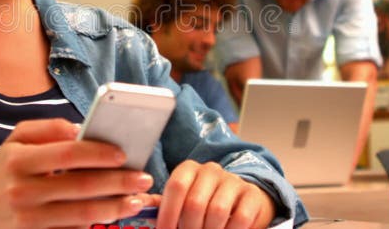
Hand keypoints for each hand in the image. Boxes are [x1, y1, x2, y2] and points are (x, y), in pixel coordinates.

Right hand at [0, 118, 153, 228]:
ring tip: (136, 201)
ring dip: (114, 209)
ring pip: (80, 216)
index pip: (67, 154)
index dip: (99, 153)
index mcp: (19, 161)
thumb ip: (48, 128)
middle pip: (80, 187)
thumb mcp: (16, 140)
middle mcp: (22, 192)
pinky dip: (93, 228)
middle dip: (118, 183)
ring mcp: (27, 221)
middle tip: (144, 179)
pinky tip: (112, 219)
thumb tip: (81, 129)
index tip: (124, 154)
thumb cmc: (4, 169)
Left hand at [156, 160, 275, 228]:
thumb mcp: (182, 201)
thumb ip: (162, 205)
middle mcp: (211, 170)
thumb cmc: (204, 204)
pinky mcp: (252, 195)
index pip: (175, 187)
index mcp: (189, 169)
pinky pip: (240, 218)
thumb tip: (137, 204)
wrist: (240, 202)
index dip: (168, 214)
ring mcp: (233, 181)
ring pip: (217, 212)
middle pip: (195, 203)